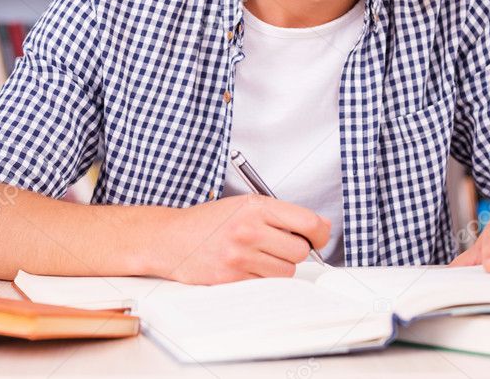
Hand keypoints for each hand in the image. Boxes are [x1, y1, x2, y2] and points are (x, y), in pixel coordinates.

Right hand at [153, 194, 330, 284]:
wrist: (170, 239)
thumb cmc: (208, 223)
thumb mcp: (243, 205)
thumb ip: (280, 214)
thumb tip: (319, 228)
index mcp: (255, 207)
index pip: (308, 222)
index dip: (319, 233)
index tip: (318, 236)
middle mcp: (249, 229)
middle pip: (300, 251)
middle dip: (293, 250)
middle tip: (276, 245)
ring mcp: (240, 256)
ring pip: (285, 271)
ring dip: (277, 267)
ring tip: (256, 255)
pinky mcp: (232, 278)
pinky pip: (265, 284)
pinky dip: (260, 278)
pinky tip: (243, 266)